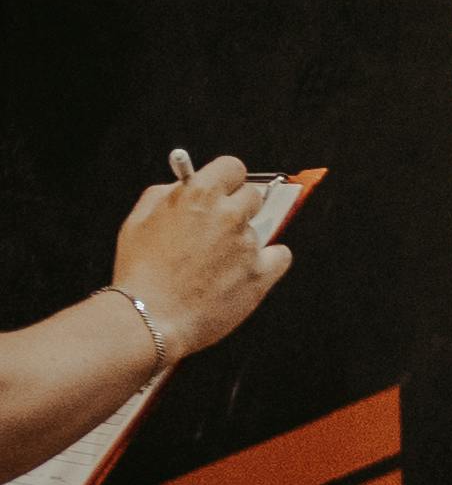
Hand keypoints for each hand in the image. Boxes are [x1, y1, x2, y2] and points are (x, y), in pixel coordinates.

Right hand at [107, 158, 286, 361]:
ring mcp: (248, 244)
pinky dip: (268, 261)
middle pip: (252, 196)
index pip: (232, 167)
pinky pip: (280, 255)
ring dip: (243, 240)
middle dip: (237, 208)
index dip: (226, 179)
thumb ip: (165, 194)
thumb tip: (184, 184)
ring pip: (260, 229)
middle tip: (217, 229)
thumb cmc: (140, 273)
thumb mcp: (138, 220)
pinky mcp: (261, 272)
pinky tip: (244, 271)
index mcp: (198, 195)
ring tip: (214, 263)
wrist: (148, 318)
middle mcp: (228, 215)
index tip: (223, 188)